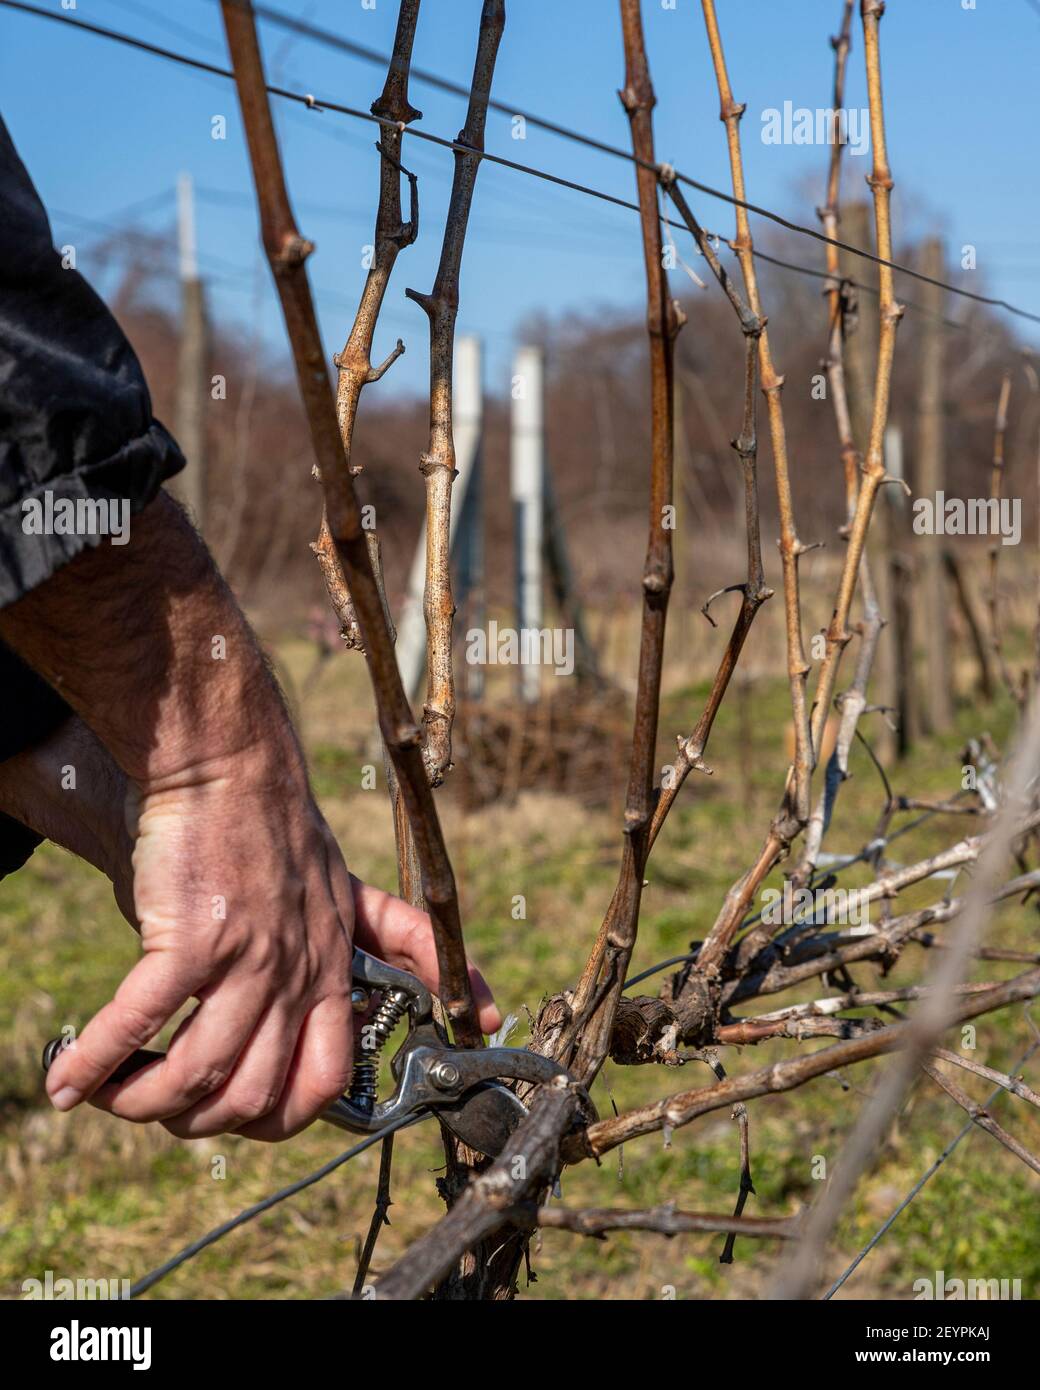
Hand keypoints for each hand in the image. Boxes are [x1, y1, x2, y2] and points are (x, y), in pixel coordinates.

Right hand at [43, 740, 498, 1141]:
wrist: (231, 768)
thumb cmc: (281, 833)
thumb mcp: (360, 894)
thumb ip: (410, 950)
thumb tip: (489, 1015)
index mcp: (335, 971)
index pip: (327, 1079)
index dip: (282, 1118)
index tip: (240, 1120)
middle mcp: (297, 974)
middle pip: (257, 1095)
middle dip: (202, 1121)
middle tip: (161, 1107)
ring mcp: (248, 959)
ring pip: (200, 1075)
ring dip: (143, 1102)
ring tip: (108, 1096)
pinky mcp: (192, 938)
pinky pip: (139, 1025)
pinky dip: (95, 1064)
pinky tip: (66, 1079)